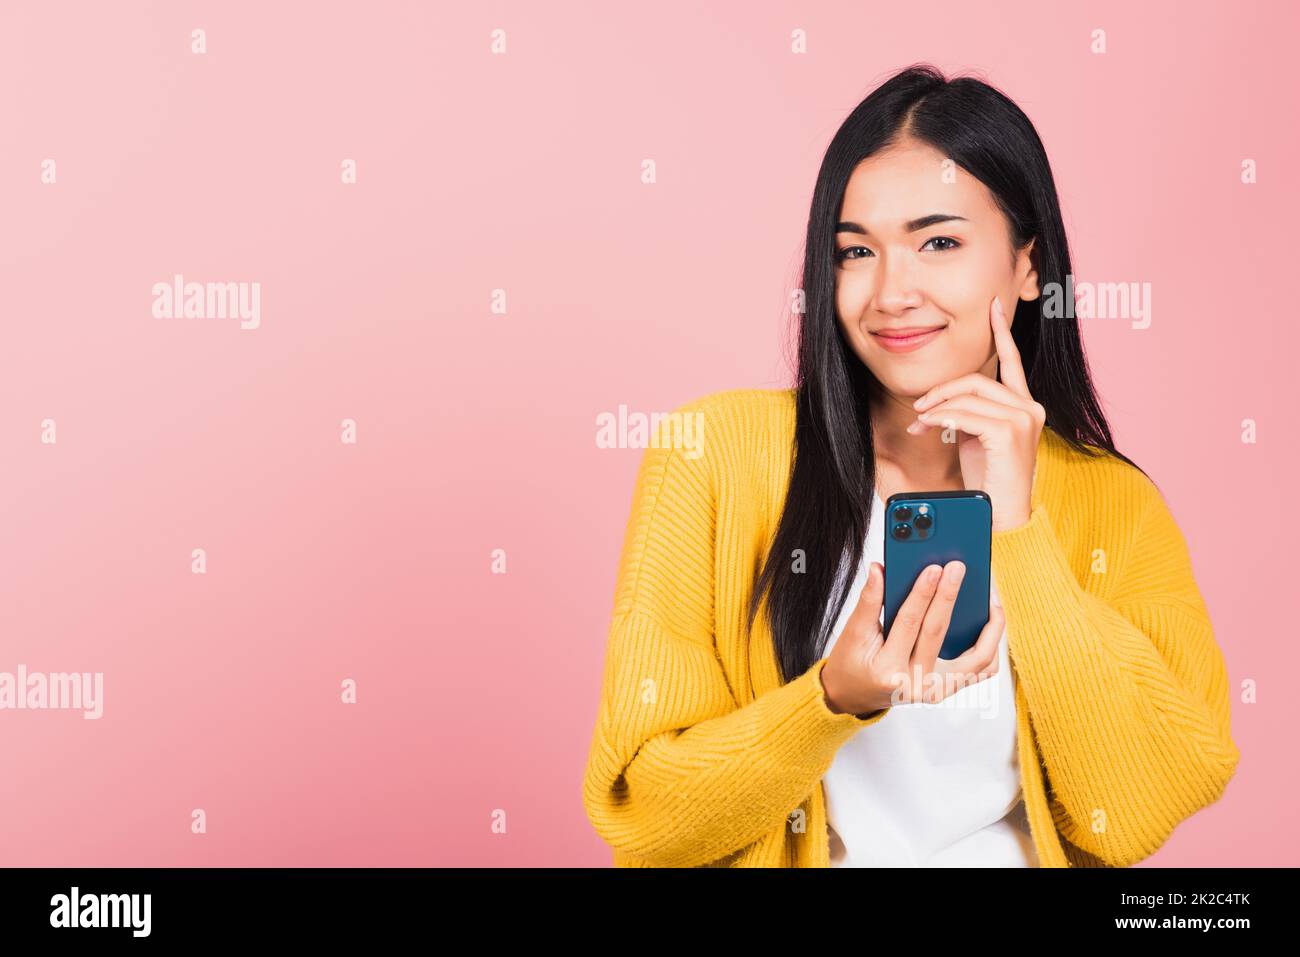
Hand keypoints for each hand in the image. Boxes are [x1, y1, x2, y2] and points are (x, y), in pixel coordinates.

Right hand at [821, 559, 1004, 713]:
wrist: (855, 696)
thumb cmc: (852, 665)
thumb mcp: (854, 634)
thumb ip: (869, 601)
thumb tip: (880, 569)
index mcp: (889, 671)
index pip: (909, 624)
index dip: (922, 594)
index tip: (934, 568)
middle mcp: (916, 684)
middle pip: (940, 633)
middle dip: (950, 595)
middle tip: (957, 567)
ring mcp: (937, 690)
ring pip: (978, 659)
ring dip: (990, 626)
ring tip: (989, 596)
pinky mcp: (948, 688)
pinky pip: (981, 669)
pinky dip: (989, 645)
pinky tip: (989, 620)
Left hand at [906, 296, 1044, 531]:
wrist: (1000, 515)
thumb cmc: (987, 479)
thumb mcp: (975, 437)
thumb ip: (968, 412)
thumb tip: (939, 402)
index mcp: (1026, 405)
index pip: (1012, 362)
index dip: (1002, 333)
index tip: (994, 307)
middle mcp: (1031, 408)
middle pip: (976, 380)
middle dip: (941, 391)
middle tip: (919, 408)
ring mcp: (1024, 419)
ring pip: (968, 396)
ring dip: (936, 408)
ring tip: (920, 422)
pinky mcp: (1010, 433)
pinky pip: (964, 415)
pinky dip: (941, 419)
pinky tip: (929, 428)